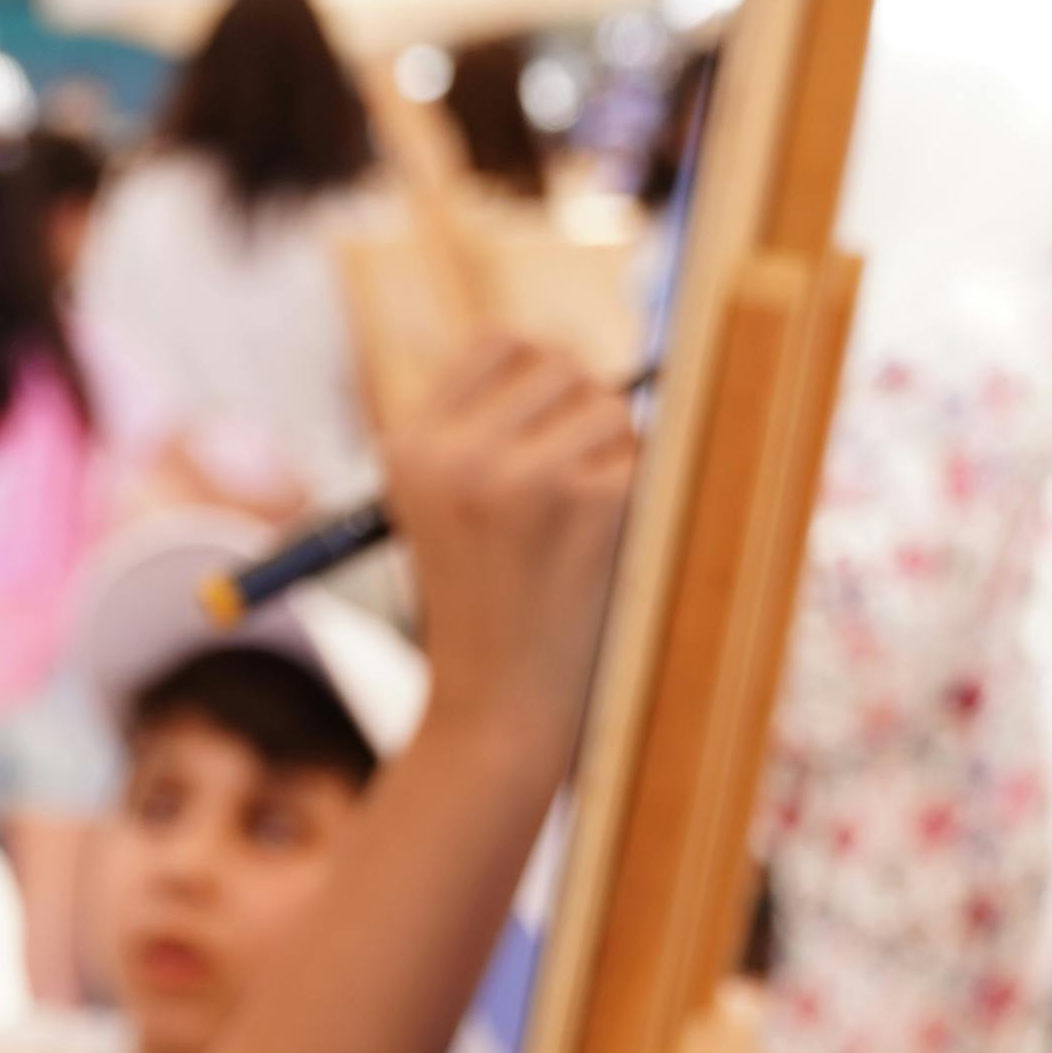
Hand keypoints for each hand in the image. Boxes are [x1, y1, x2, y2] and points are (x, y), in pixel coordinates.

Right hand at [375, 336, 640, 751]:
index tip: (546, 432)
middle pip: (562, 364)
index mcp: (408, 446)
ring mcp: (519, 477)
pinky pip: (643, 459)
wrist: (495, 711)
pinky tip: (602, 550)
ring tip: (583, 525)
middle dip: (583, 414)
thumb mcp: (441, 507)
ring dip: (617, 456)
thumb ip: (484, 427)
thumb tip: (575, 355)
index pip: (501, 342)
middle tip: (571, 490)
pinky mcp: (588, 504)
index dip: (540, 379)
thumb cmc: (483, 607)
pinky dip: (639, 498)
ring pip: (610, 407)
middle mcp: (454, 454)